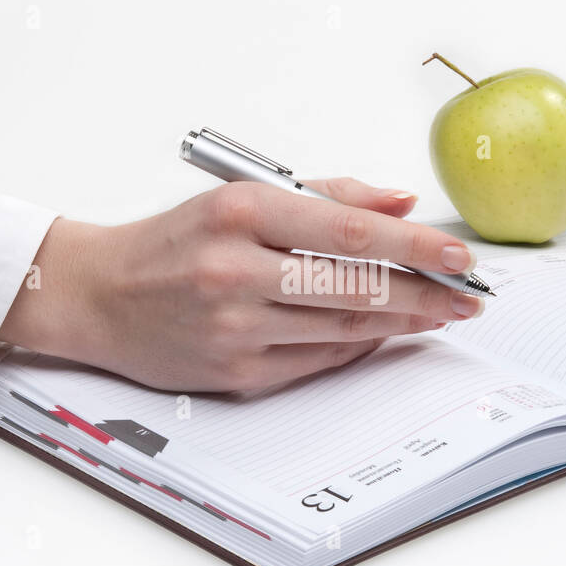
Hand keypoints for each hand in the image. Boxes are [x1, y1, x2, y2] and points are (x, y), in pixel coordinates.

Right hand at [0, 179, 484, 390]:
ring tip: (440, 312)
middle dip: (425, 292)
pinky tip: (386, 333)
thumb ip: (326, 195)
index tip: (459, 255)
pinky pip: (318, 361)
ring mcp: (234, 326)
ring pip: (344, 329)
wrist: (97, 296)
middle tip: (468, 295)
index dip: (414, 245)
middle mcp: (235, 269)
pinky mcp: (234, 370)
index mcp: (240, 212)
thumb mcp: (239, 196)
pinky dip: (359, 347)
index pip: (349, 230)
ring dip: (403, 322)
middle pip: (356, 286)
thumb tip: (400, 201)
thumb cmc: (172, 242)